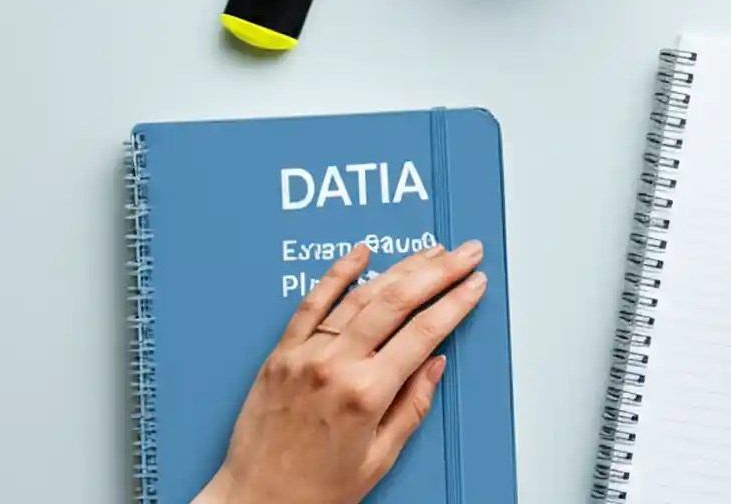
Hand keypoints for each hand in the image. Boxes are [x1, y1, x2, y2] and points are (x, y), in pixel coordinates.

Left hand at [193, 241, 487, 503]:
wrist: (255, 501)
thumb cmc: (315, 489)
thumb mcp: (381, 457)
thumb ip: (412, 404)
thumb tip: (435, 363)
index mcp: (366, 393)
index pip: (424, 332)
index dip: (455, 302)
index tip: (474, 284)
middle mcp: (335, 366)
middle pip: (398, 301)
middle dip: (438, 271)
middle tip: (464, 253)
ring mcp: (305, 355)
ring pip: (361, 295)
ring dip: (400, 267)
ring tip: (428, 252)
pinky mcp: (281, 353)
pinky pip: (311, 303)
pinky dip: (337, 274)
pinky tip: (359, 253)